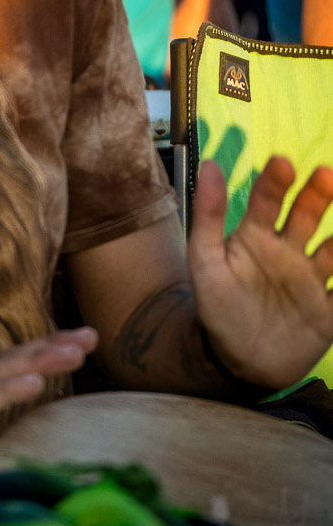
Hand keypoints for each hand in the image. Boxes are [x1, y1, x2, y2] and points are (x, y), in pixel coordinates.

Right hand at [0, 328, 97, 503]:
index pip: (3, 365)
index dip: (40, 351)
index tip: (77, 342)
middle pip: (9, 360)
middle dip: (52, 346)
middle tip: (92, 334)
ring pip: (0, 374)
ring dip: (39, 359)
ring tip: (75, 350)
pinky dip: (8, 389)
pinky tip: (34, 382)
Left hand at [188, 157, 332, 387]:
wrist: (235, 361)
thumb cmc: (217, 306)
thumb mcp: (205, 261)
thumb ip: (207, 215)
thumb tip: (210, 164)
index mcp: (257, 236)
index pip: (268, 200)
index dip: (275, 182)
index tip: (282, 163)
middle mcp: (289, 251)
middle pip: (308, 216)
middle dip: (318, 195)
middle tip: (326, 175)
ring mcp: (311, 280)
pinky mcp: (328, 311)